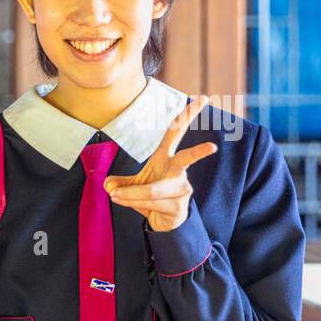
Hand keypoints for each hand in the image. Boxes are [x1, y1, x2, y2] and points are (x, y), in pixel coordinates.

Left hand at [104, 95, 217, 232]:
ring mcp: (181, 188)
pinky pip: (150, 203)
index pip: (176, 133)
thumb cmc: (150, 197)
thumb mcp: (131, 185)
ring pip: (151, 190)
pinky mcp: (178, 205)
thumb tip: (107, 185)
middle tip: (212, 147)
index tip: (203, 99)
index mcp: (166, 158)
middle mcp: (178, 172)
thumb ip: (118, 183)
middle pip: (187, 158)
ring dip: (129, 194)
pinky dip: (131, 202)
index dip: (187, 115)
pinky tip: (124, 201)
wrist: (163, 221)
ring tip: (114, 195)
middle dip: (199, 152)